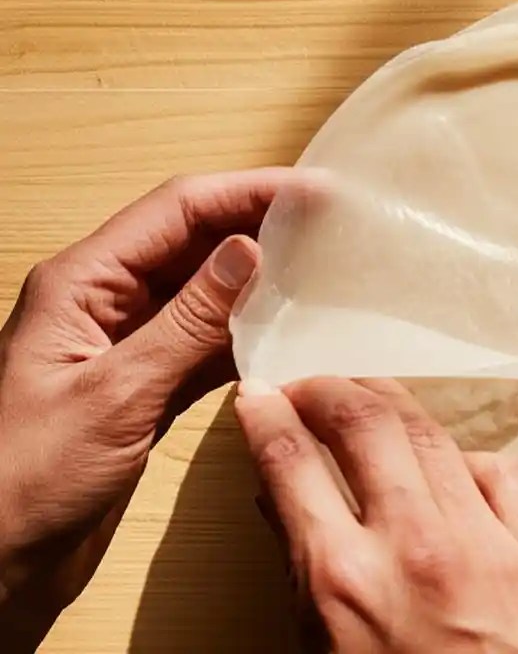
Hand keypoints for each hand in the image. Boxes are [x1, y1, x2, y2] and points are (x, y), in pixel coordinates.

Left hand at [0, 168, 301, 648]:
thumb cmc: (26, 481)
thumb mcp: (115, 394)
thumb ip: (187, 322)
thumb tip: (249, 249)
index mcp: (81, 284)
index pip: (177, 211)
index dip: (248, 191)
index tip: (314, 191)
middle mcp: (104, 302)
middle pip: (193, 241)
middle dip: (260, 225)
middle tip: (332, 226)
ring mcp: (126, 344)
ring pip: (205, 291)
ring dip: (261, 281)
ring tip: (324, 273)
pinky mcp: (144, 386)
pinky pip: (205, 342)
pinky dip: (247, 335)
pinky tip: (290, 335)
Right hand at [235, 378, 517, 653]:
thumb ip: (305, 585)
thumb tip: (289, 511)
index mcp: (347, 585)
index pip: (293, 465)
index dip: (268, 418)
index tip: (258, 395)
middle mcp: (416, 546)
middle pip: (366, 423)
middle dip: (332, 388)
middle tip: (313, 382)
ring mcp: (489, 543)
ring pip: (434, 435)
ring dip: (395, 403)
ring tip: (371, 394)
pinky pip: (506, 473)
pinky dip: (473, 459)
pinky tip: (457, 464)